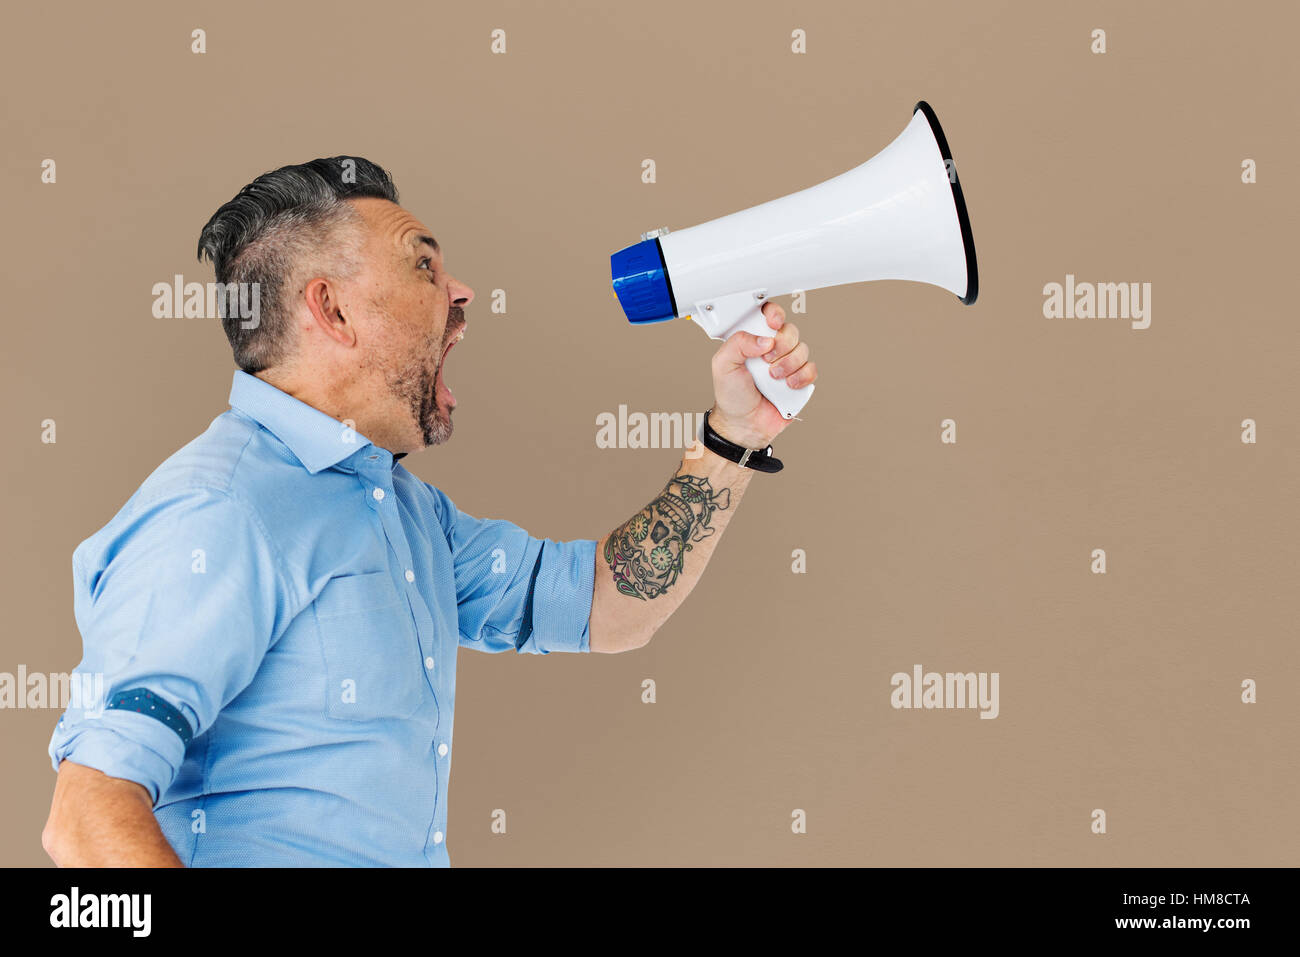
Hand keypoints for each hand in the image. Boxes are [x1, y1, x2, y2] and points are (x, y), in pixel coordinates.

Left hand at [708, 301, 816, 448]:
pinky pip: (811, 369)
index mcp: (753, 340)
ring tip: (774, 378)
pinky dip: (801, 377)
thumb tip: (765, 339)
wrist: (744, 424)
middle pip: (790, 331)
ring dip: (789, 365)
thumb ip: (738, 343)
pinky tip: (788, 386)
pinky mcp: (799, 379)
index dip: (775, 314)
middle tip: (767, 361)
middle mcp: (772, 349)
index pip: (769, 315)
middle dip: (782, 346)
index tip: (773, 324)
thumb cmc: (731, 395)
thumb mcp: (723, 365)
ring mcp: (787, 364)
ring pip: (803, 349)